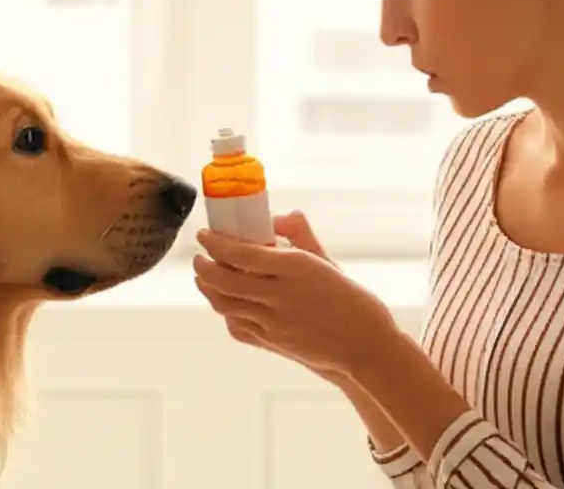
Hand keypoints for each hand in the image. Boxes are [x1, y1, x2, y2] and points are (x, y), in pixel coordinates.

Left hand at [192, 211, 400, 381]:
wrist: (365, 347)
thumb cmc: (351, 301)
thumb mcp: (327, 262)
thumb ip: (300, 235)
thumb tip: (278, 217)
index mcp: (296, 267)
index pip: (240, 252)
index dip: (215, 243)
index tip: (204, 234)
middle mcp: (281, 294)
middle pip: (224, 279)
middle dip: (203, 266)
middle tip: (198, 257)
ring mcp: (274, 322)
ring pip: (225, 304)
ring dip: (208, 289)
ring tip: (204, 277)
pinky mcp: (272, 343)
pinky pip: (236, 325)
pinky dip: (225, 311)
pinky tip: (225, 302)